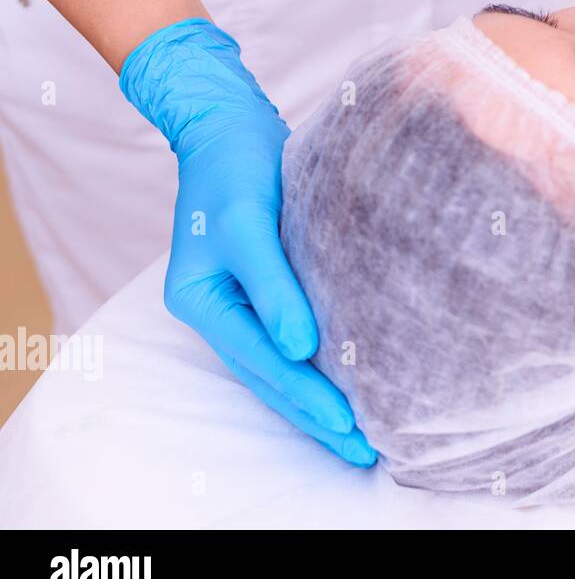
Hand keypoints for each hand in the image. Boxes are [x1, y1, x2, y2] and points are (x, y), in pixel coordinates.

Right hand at [120, 18, 375, 465]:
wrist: (230, 124)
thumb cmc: (236, 166)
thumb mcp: (249, 221)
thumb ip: (273, 285)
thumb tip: (303, 348)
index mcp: (203, 300)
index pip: (263, 363)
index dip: (307, 399)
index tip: (350, 429)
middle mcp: (219, 308)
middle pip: (270, 376)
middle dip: (316, 417)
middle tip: (366, 454)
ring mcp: (241, 299)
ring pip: (281, 364)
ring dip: (318, 399)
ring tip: (362, 437)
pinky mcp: (268, 284)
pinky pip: (291, 337)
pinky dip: (319, 364)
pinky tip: (350, 381)